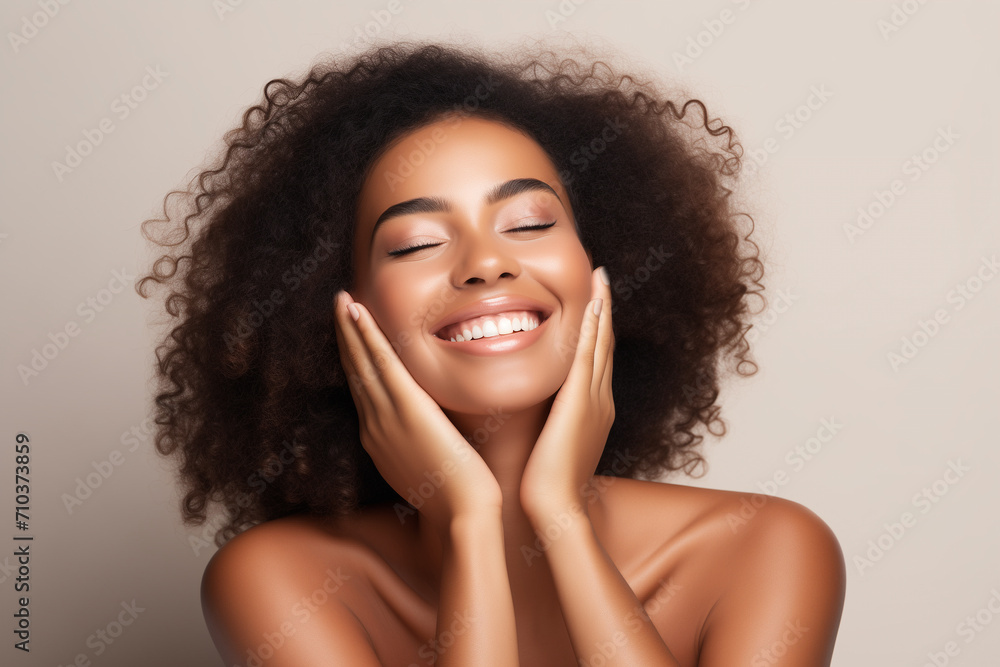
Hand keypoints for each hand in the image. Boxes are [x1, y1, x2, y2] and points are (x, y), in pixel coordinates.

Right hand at [333, 290, 502, 533]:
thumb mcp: (426, 467)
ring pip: (362, 362)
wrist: (462, 513)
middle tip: (339, 306)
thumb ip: (419, 444)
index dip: (354, 360)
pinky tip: (357, 312)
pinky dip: (366, 336)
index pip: (363, 390)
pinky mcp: (406, 408)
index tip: (351, 337)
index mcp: (379, 438)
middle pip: (355, 372)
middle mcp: (374, 425)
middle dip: (345, 337)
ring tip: (343, 300)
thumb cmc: (454, 497)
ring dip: (350, 328)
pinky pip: (380, 363)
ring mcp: (386, 416)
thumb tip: (425, 430)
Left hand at [520, 266, 615, 520]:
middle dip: (604, 312)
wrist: (556, 506)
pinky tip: (592, 304)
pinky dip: (593, 328)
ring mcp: (594, 399)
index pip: (596, 362)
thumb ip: (552, 426)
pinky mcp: (581, 400)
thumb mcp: (555, 447)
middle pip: (605, 346)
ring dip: (602, 310)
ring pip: (601, 344)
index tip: (593, 305)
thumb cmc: (548, 485)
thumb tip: (541, 417)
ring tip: (601, 280)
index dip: (597, 332)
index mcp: (594, 411)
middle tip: (603, 280)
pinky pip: (589, 355)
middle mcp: (601, 400)